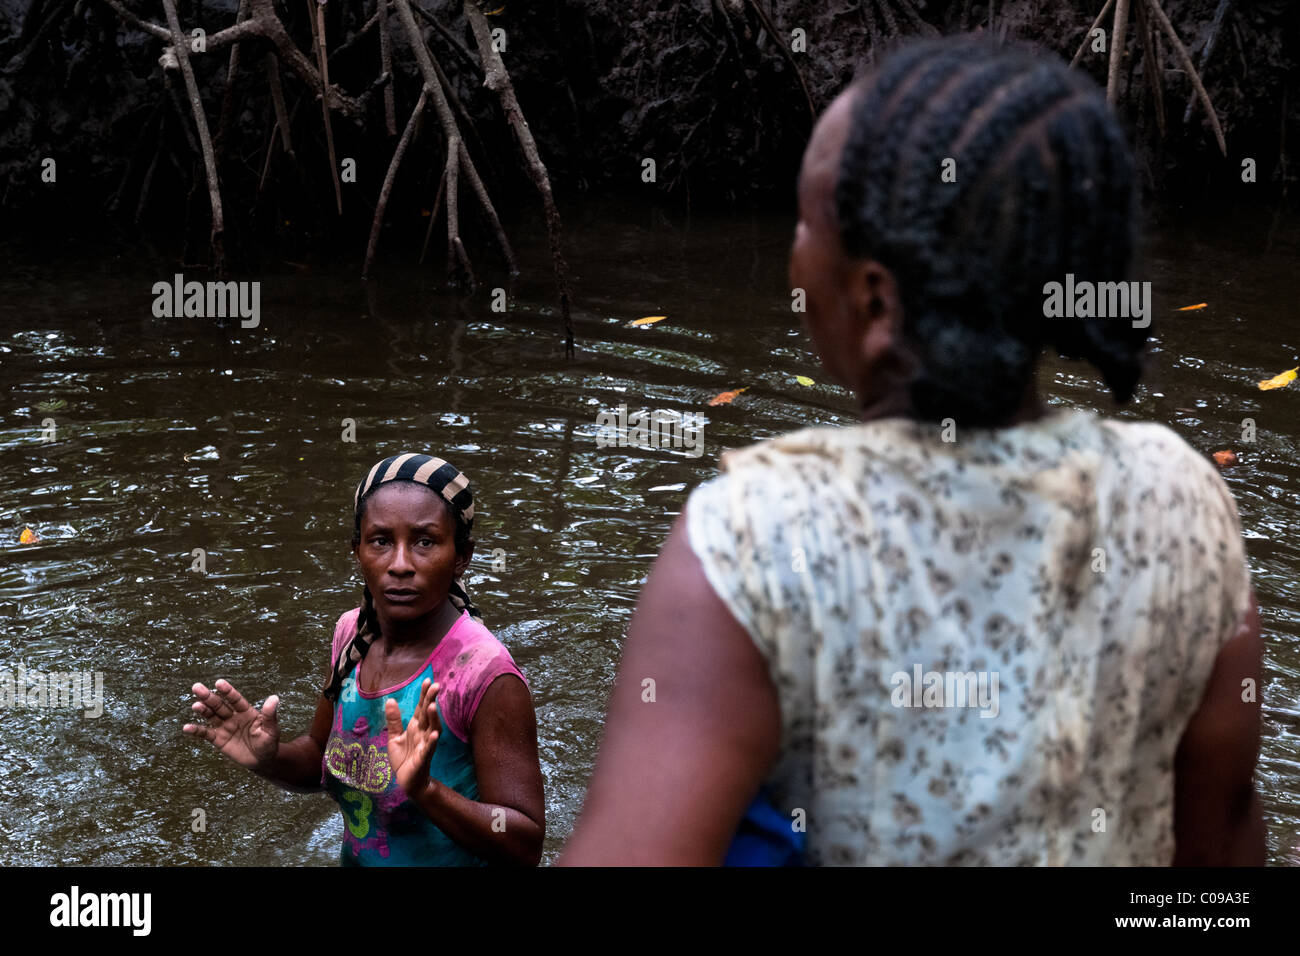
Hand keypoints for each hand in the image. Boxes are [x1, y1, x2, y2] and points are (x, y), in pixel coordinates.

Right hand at [183, 679, 280, 772]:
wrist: (262, 760)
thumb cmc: (269, 742)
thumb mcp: (271, 729)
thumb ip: (270, 715)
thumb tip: (274, 698)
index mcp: (247, 711)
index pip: (235, 699)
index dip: (227, 691)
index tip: (219, 683)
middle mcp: (233, 716)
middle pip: (220, 705)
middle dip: (209, 697)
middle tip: (196, 687)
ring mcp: (225, 727)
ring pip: (211, 716)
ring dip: (203, 710)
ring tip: (195, 705)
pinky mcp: (218, 739)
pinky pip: (206, 734)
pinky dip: (196, 731)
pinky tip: (187, 728)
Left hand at [385, 679, 439, 798]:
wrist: (407, 781)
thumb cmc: (404, 758)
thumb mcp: (394, 737)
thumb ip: (393, 720)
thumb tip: (390, 699)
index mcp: (416, 727)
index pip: (421, 707)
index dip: (424, 694)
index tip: (428, 680)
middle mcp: (423, 733)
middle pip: (428, 714)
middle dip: (431, 700)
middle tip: (436, 686)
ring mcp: (425, 745)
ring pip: (432, 729)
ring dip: (433, 718)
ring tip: (432, 707)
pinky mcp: (423, 758)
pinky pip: (429, 748)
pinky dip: (432, 742)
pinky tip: (434, 734)